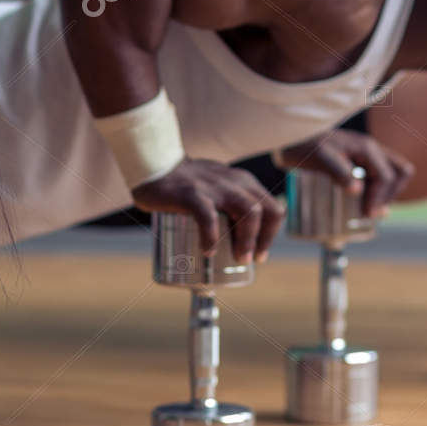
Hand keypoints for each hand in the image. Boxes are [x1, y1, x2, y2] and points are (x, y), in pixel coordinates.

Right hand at [131, 158, 283, 263]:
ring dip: (247, 239)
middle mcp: (235, 182)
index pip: (273, 208)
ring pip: (248, 212)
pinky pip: (209, 217)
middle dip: (263, 239)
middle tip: (248, 259)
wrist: (154, 165)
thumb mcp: (217, 186)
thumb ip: (228, 202)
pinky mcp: (193, 194)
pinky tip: (208, 250)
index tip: (260, 255)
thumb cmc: (185, 183)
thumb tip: (234, 242)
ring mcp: (215, 187)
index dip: (271, 234)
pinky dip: (211, 236)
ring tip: (238, 258)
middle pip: (265, 211)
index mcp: (243, 182)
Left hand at [272, 128, 414, 218]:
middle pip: (400, 172)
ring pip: (394, 172)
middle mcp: (370, 150)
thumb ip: (339, 172)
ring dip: (388, 192)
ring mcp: (366, 155)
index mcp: (366, 148)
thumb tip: (357, 191)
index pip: (386, 176)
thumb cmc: (303, 146)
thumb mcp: (320, 159)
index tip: (367, 214)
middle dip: (390, 194)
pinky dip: (379, 189)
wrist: (289, 139)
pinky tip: (364, 202)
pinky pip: (379, 175)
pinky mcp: (358, 162)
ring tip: (371, 209)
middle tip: (371, 212)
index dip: (379, 198)